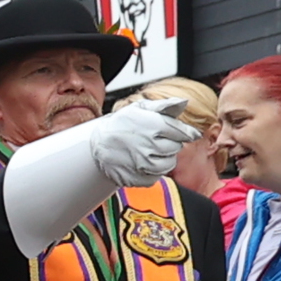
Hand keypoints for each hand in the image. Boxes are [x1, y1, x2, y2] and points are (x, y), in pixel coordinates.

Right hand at [80, 99, 199, 189]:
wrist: (96, 146)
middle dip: (169, 143)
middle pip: (176, 147)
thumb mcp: (138, 109)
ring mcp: (144, 164)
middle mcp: (150, 146)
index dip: (183, 132)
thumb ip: (164, 106)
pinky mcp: (139, 179)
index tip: (183, 133)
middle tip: (153, 139)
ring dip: (163, 158)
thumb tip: (184, 102)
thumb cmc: (119, 125)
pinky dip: (152, 171)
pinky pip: (157, 176)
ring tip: (148, 151)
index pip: (182, 133)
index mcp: (153, 126)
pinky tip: (141, 162)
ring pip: (169, 164)